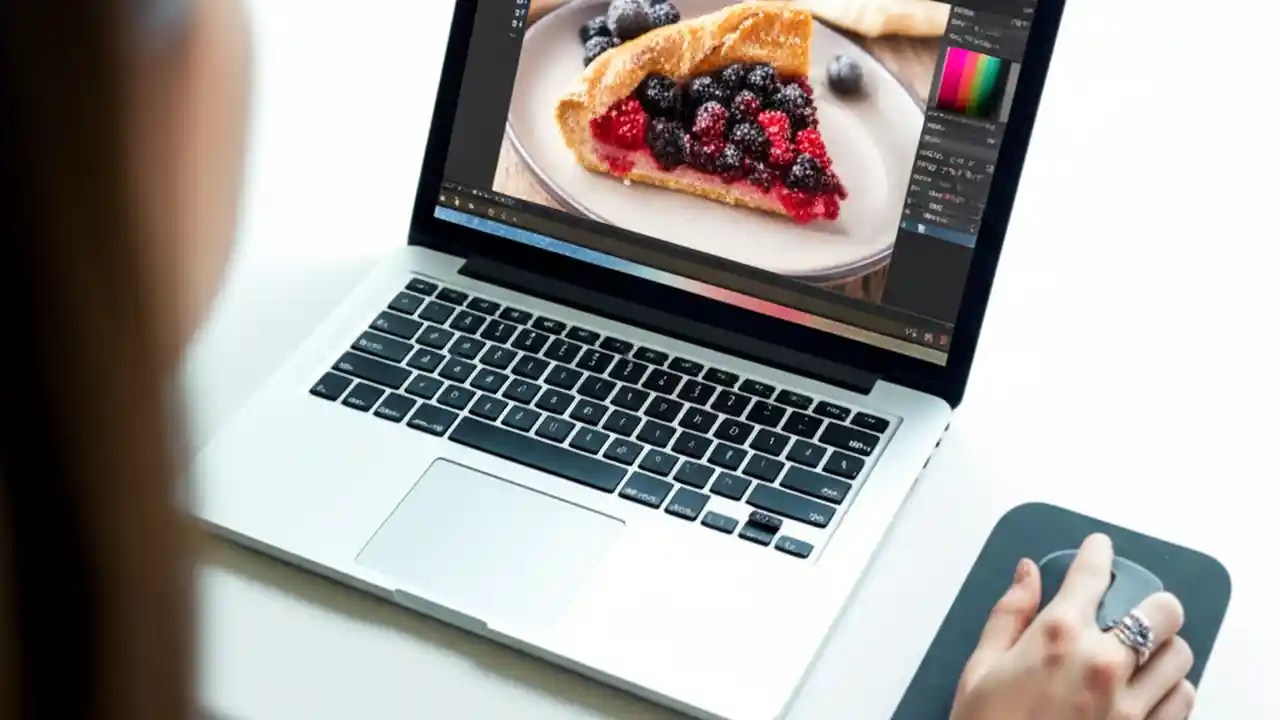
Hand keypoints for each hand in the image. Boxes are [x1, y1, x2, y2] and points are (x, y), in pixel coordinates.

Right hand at [951, 534, 1196, 719]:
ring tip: (1141, 656)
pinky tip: (1148, 692)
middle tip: (1133, 610)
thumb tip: (1026, 574)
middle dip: (1150, 604)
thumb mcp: (979, 669)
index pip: (1093, 573)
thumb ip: (1008, 615)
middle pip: (1162, 611)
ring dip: (1163, 650)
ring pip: (1180, 657)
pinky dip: (1172, 690)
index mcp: (1057, 636)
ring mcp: (1131, 704)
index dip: (1099, 552)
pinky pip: (1184, 700)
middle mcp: (1102, 663)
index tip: (1100, 549)